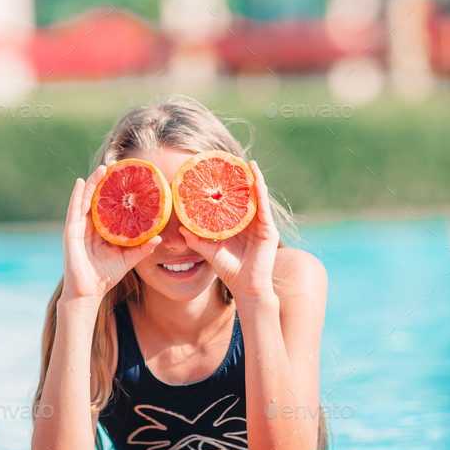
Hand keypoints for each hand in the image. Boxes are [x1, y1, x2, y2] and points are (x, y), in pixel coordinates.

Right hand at [61, 165, 161, 302]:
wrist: (89, 292)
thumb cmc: (106, 276)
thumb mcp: (128, 259)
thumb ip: (142, 248)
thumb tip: (159, 237)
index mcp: (103, 230)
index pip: (109, 205)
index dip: (115, 191)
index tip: (126, 177)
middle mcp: (90, 225)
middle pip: (97, 198)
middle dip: (104, 182)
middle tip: (115, 166)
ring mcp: (79, 227)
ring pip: (86, 199)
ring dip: (92, 182)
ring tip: (102, 169)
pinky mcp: (71, 231)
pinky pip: (74, 209)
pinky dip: (76, 194)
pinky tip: (79, 182)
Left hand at [179, 160, 279, 301]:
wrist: (246, 288)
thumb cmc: (229, 271)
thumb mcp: (210, 251)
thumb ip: (197, 240)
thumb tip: (181, 228)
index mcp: (238, 226)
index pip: (233, 202)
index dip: (228, 188)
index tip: (220, 172)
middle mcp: (251, 223)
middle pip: (247, 196)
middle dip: (243, 179)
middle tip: (235, 161)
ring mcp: (261, 226)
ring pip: (257, 198)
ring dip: (254, 180)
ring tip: (249, 164)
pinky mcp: (269, 230)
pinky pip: (264, 208)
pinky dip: (261, 193)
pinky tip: (257, 180)